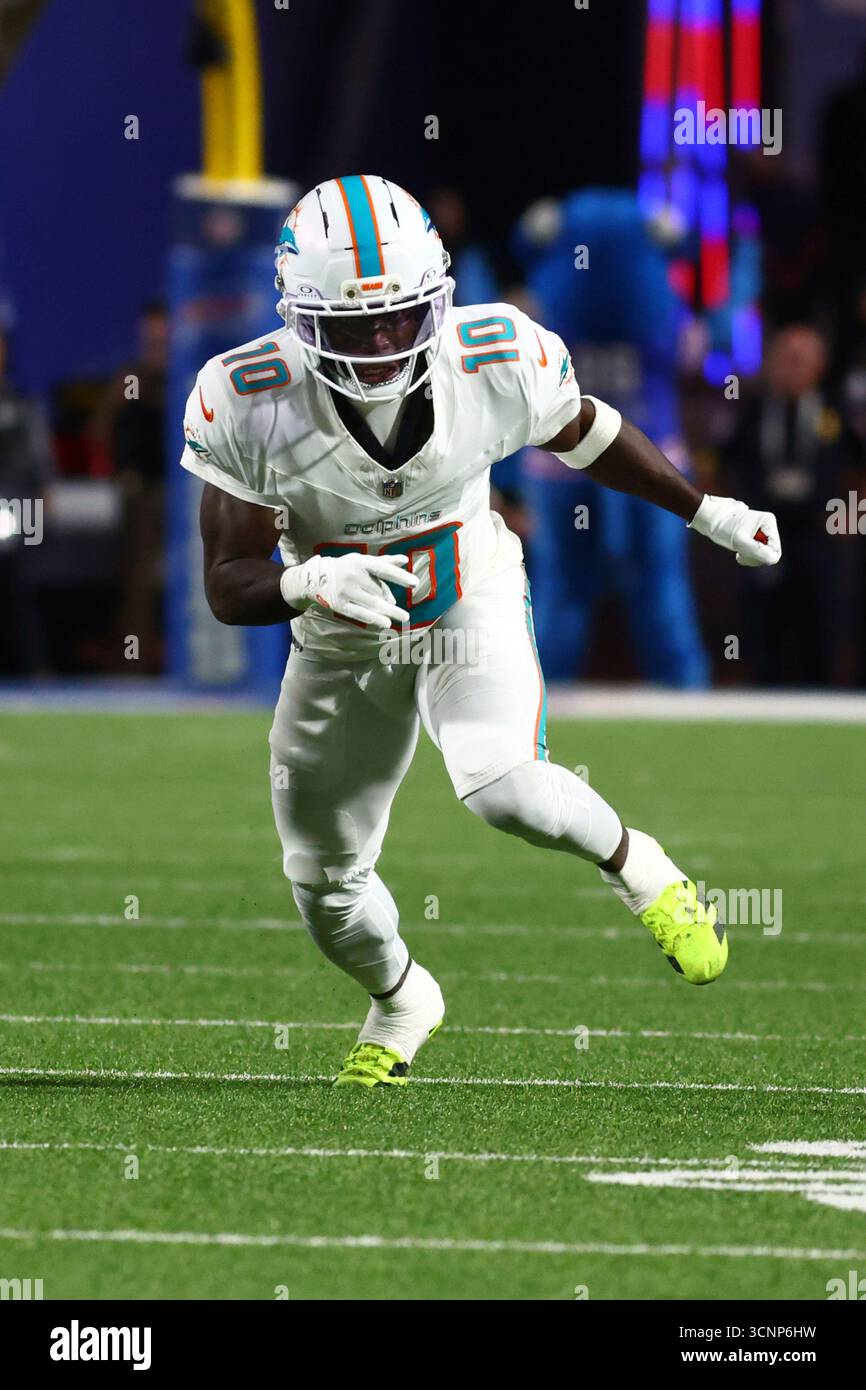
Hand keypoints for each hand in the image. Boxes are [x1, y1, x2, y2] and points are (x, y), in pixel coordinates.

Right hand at [280, 552, 418, 628]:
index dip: (399, 576)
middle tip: (401, 610)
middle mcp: (353, 575)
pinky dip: (374, 619)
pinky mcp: (339, 604)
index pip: (383, 569)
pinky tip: (386, 623)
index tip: (415, 583)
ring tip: (403, 617)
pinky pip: (360, 613)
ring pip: (372, 603)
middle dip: (389, 599)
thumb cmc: (346, 568)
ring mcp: (345, 591)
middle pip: (379, 590)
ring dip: (389, 612)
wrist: (316, 578)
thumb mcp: (362, 561)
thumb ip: (384, 561)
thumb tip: (405, 561)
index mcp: (360, 562)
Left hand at [688, 494, 781, 566]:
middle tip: (740, 555)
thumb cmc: (723, 527)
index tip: (745, 553)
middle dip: (756, 557)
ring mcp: (763, 532)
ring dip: (751, 558)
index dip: (762, 556)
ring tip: (738, 553)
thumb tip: (774, 559)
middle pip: (771, 553)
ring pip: (765, 555)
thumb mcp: (739, 541)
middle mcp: (769, 526)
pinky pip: (758, 554)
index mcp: (769, 522)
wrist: (711, 520)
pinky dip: (749, 557)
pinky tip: (739, 553)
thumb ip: (757, 551)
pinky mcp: (756, 537)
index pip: (775, 549)